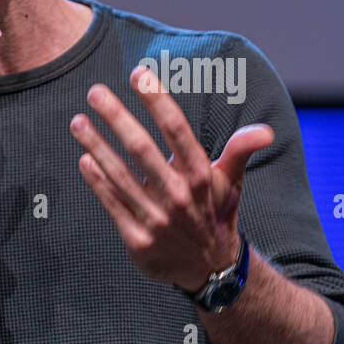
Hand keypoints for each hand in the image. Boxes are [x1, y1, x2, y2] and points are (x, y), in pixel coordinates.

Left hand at [70, 65, 273, 292]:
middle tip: (95, 92)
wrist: (209, 269)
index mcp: (200, 175)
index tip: (138, 73)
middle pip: (142, 148)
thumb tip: (265, 131)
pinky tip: (84, 160)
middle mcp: (179, 196)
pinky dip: (97, 182)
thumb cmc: (215, 212)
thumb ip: (241, 149)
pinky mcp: (138, 241)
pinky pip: (113, 205)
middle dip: (116, 117)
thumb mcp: (231, 181)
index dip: (157, 100)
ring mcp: (157, 220)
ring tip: (78, 122)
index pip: (177, 129)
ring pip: (120, 176)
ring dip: (96, 146)